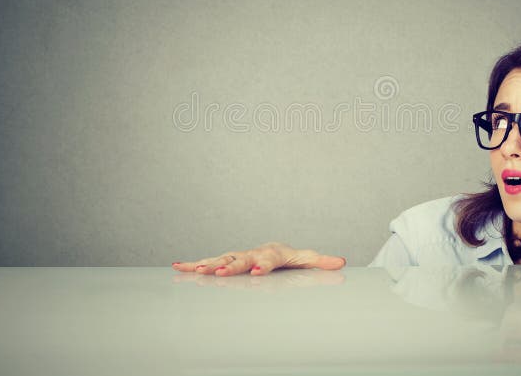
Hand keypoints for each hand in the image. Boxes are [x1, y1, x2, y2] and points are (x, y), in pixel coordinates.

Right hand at [171, 242, 346, 275]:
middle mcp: (250, 254)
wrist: (273, 248)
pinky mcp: (226, 262)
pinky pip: (208, 263)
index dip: (262, 266)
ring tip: (195, 270)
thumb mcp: (307, 259)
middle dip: (231, 266)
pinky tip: (178, 266)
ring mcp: (237, 257)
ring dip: (208, 265)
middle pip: (240, 260)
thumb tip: (342, 262)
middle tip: (221, 272)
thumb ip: (322, 261)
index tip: (256, 272)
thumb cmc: (290, 256)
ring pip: (220, 260)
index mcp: (270, 254)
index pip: (266, 260)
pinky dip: (194, 265)